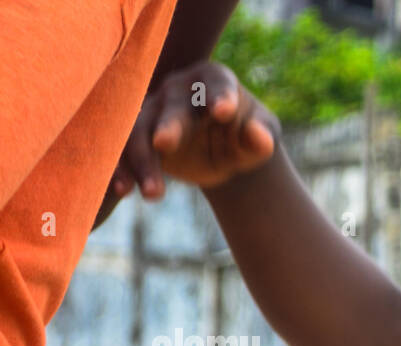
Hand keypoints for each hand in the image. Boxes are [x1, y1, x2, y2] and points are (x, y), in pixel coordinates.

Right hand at [108, 60, 278, 203]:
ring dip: (143, 161)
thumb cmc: (246, 136)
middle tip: (164, 143)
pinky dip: (122, 169)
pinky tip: (123, 190)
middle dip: (168, 125)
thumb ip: (262, 135)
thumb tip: (260, 137)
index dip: (219, 96)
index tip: (223, 111)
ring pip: (140, 131)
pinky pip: (123, 150)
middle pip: (172, 108)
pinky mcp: (138, 134)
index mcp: (214, 80)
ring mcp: (153, 109)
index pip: (216, 85)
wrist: (224, 150)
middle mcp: (178, 89)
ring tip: (153, 193)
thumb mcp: (261, 135)